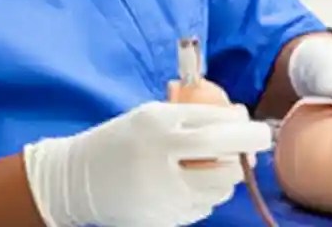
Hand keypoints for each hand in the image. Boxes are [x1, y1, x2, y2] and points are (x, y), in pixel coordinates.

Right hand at [23, 101, 271, 226]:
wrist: (77, 179)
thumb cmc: (121, 140)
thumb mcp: (150, 115)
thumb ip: (192, 116)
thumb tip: (239, 119)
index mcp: (156, 126)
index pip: (214, 125)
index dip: (243, 126)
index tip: (255, 126)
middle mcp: (159, 160)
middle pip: (223, 161)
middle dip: (247, 151)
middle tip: (255, 144)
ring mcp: (160, 195)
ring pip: (219, 189)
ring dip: (230, 175)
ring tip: (219, 164)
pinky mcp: (160, 219)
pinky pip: (201, 209)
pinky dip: (207, 196)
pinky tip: (193, 184)